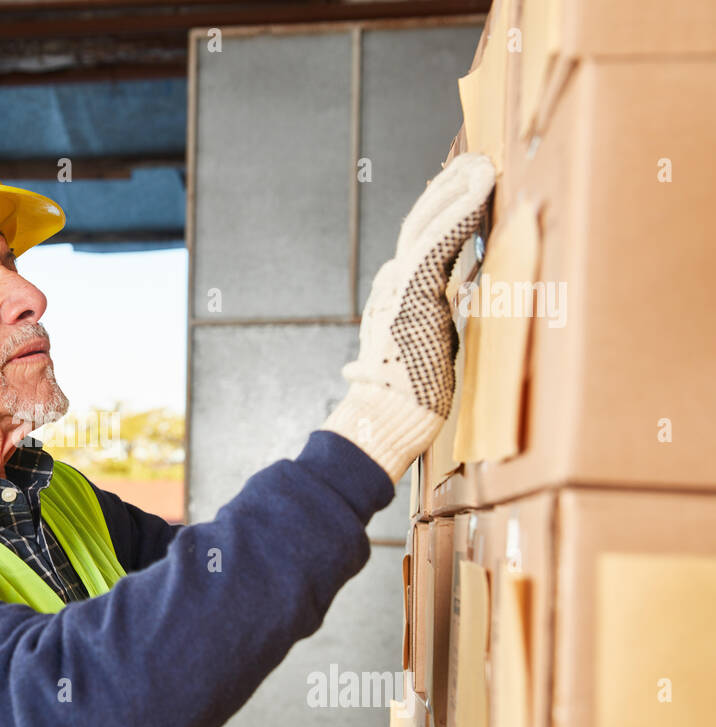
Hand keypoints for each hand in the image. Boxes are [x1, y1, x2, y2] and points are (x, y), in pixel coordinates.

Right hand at [321, 152, 495, 483]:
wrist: (387, 424)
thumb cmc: (405, 406)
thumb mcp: (420, 359)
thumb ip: (428, 325)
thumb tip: (446, 301)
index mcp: (395, 303)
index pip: (421, 249)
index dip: (444, 216)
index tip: (465, 191)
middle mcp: (392, 290)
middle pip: (418, 228)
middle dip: (445, 191)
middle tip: (472, 161)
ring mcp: (399, 290)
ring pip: (426, 226)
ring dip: (455, 189)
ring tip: (480, 162)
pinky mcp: (412, 294)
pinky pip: (437, 240)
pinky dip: (459, 209)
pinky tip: (478, 185)